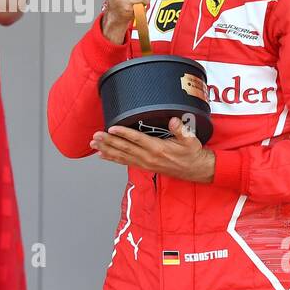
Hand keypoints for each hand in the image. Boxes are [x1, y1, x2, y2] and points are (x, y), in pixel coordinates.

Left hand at [90, 116, 214, 181]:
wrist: (195, 170)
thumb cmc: (192, 153)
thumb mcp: (190, 139)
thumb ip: (181, 130)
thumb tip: (173, 120)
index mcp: (158, 149)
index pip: (137, 139)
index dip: (124, 133)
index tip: (112, 128)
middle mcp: (148, 157)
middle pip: (125, 148)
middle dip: (109, 141)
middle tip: (96, 136)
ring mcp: (145, 163)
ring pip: (122, 156)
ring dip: (107, 149)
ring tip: (94, 144)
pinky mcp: (144, 166)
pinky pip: (125, 162)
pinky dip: (113, 158)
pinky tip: (103, 155)